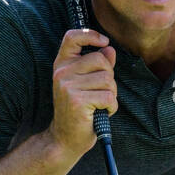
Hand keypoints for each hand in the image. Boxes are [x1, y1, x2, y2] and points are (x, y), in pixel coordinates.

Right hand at [49, 29, 116, 158]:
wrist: (65, 139)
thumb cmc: (79, 111)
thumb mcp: (86, 84)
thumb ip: (98, 66)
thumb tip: (109, 48)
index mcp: (62, 64)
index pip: (72, 37)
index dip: (90, 35)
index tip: (104, 41)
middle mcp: (62, 72)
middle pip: (101, 60)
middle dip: (109, 78)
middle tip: (101, 94)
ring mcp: (67, 86)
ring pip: (108, 80)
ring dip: (111, 95)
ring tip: (100, 105)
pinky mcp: (77, 101)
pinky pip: (109, 97)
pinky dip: (111, 107)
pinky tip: (101, 113)